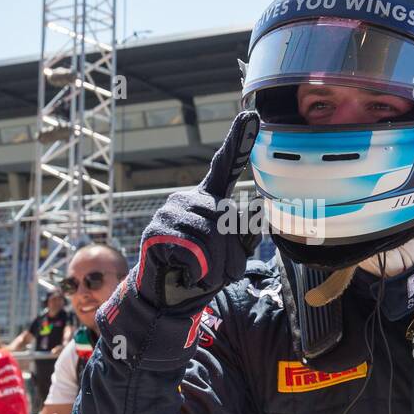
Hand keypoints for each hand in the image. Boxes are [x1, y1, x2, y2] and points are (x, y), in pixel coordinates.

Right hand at [132, 111, 260, 309]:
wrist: (168, 299)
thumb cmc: (203, 273)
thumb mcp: (233, 256)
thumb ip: (246, 234)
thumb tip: (256, 208)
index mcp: (210, 199)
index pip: (226, 166)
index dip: (239, 140)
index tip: (252, 114)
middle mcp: (189, 198)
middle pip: (229, 221)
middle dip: (229, 257)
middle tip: (211, 272)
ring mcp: (170, 211)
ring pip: (212, 238)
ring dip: (213, 267)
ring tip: (196, 272)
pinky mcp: (157, 230)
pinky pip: (193, 251)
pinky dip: (196, 271)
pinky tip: (183, 272)